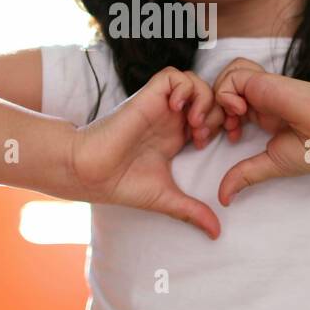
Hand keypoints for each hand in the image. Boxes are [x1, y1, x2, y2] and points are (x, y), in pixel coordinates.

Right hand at [69, 67, 225, 238]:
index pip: (210, 117)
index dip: (219, 127)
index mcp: (175, 136)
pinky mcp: (148, 96)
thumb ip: (192, 211)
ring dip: (203, 99)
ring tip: (194, 124)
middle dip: (216, 113)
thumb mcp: (166, 198)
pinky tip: (180, 110)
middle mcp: (170, 118)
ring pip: (195, 82)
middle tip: (204, 136)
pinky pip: (175, 75)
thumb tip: (216, 233)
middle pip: (207, 96)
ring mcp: (160, 105)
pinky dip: (185, 88)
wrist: (90, 171)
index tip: (211, 148)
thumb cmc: (120, 183)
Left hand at [212, 61, 309, 205]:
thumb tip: (222, 198)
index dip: (215, 123)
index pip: (225, 110)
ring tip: (229, 122)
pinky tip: (241, 111)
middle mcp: (258, 101)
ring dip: (216, 100)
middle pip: (218, 93)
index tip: (221, 141)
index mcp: (261, 116)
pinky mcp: (262, 81)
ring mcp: (260, 89)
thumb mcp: (271, 165)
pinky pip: (231, 76)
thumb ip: (245, 175)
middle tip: (208, 134)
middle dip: (206, 113)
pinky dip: (227, 93)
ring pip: (223, 79)